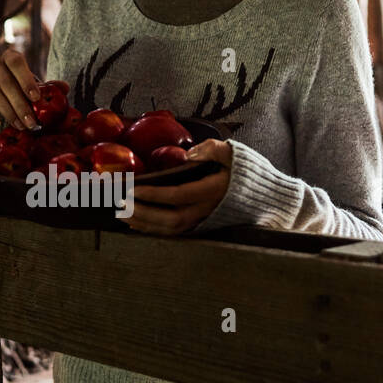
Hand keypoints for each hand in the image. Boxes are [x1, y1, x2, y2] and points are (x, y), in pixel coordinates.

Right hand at [0, 48, 62, 130]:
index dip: (26, 79)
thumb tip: (65, 88)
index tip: (36, 98)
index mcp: (9, 57)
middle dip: (19, 103)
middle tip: (31, 122)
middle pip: (4, 80)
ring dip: (6, 110)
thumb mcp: (32, 87)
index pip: (15, 61)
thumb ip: (48, 87)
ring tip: (19, 125)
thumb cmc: (18, 88)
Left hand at [115, 139, 232, 234]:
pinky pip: (173, 232)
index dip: (155, 194)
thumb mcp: (231, 152)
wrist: (261, 195)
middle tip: (122, 204)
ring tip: (122, 214)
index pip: (179, 195)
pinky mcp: (199, 226)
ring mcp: (202, 221)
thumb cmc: (243, 171)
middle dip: (143, 213)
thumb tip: (189, 154)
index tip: (133, 189)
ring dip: (144, 223)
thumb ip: (211, 150)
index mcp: (212, 191)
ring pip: (170, 229)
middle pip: (170, 219)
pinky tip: (136, 223)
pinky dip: (152, 229)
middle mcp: (206, 210)